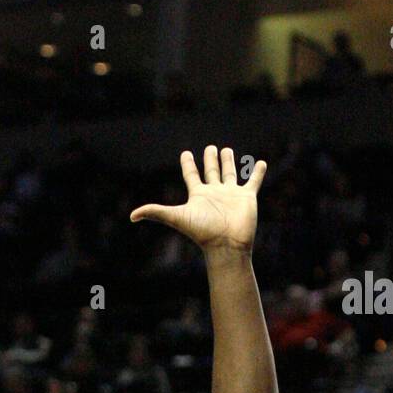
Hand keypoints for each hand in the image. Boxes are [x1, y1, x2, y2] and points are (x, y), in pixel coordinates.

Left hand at [131, 146, 265, 249]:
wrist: (225, 244)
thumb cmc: (202, 231)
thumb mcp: (176, 217)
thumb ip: (155, 212)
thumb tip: (131, 216)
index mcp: (198, 195)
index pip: (191, 175)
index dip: (188, 164)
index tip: (185, 153)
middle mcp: (214, 193)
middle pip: (211, 172)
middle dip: (210, 160)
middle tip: (210, 148)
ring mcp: (231, 194)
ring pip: (230, 174)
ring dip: (229, 162)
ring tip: (226, 150)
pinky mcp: (247, 197)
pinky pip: (253, 182)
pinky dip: (257, 173)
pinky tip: (260, 163)